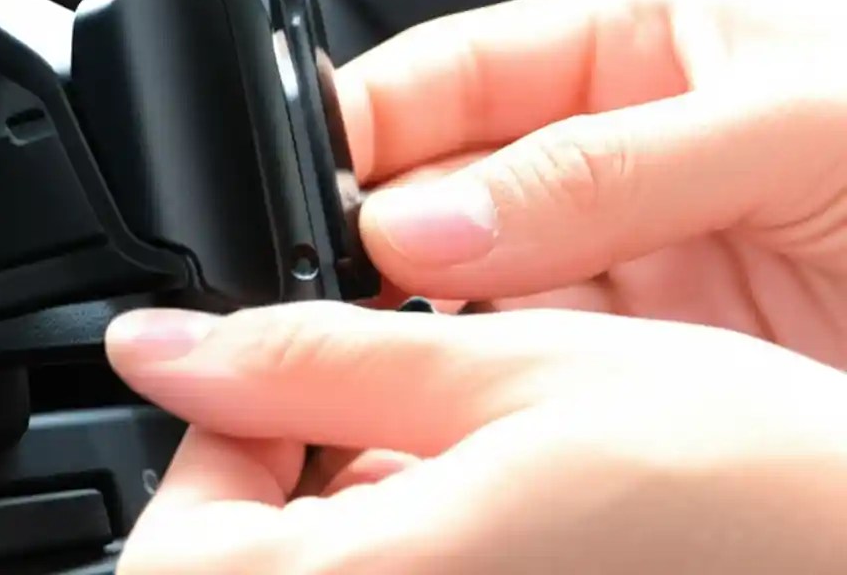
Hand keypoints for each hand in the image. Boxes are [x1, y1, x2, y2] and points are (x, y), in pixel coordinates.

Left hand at [106, 303, 846, 573]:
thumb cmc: (743, 494)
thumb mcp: (506, 374)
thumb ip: (309, 363)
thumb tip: (159, 348)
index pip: (173, 540)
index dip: (221, 431)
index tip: (296, 371)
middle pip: (234, 565)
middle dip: (288, 469)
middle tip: (396, 404)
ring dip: (352, 509)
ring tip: (464, 453)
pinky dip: (403, 550)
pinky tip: (488, 511)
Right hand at [335, 0, 846, 366]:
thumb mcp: (790, 126)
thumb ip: (599, 172)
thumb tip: (425, 223)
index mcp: (635, 47)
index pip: (448, 76)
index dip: (357, 123)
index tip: (295, 184)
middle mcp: (614, 155)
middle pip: (439, 192)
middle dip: (373, 237)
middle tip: (333, 286)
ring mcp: (629, 264)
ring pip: (469, 294)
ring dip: (418, 324)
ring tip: (380, 351)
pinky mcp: (651, 363)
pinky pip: (530, 376)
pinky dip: (480, 391)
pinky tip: (454, 400)